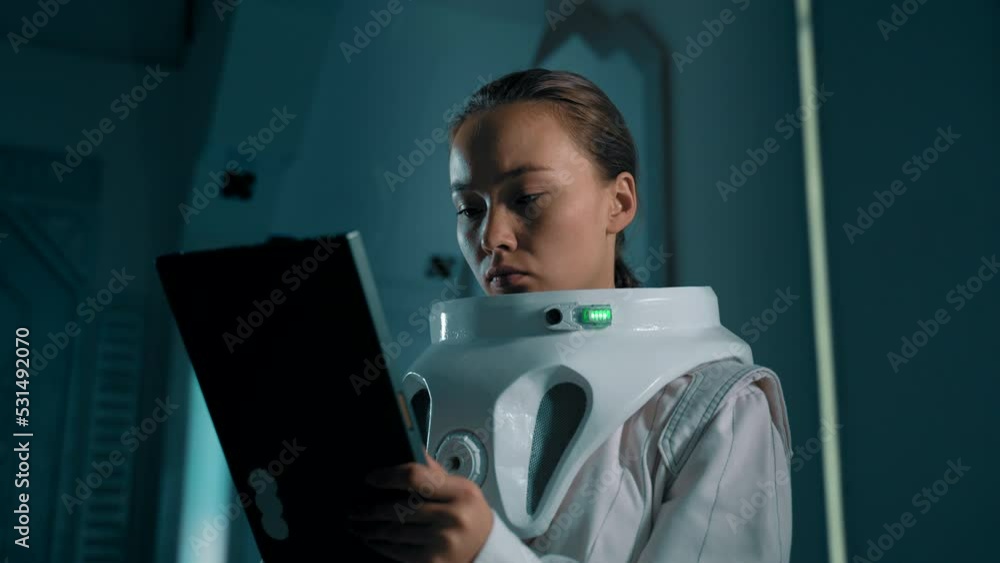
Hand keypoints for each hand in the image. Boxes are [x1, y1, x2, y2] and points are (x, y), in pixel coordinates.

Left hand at [348, 449, 493, 562]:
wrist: (486, 552)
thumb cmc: (470, 516)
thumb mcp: (462, 489)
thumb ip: (434, 473)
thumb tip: (409, 447)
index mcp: (461, 492)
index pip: (416, 476)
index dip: (388, 476)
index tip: (371, 478)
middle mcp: (453, 517)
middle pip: (400, 508)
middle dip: (370, 508)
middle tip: (353, 508)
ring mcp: (442, 542)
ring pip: (394, 531)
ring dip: (370, 528)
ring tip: (356, 524)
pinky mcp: (433, 562)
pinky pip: (397, 552)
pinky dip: (381, 545)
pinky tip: (372, 539)